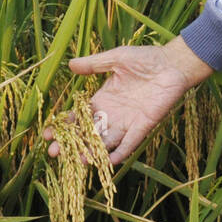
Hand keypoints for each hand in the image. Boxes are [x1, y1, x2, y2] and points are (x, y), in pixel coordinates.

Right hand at [44, 36, 214, 163]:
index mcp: (103, 98)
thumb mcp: (116, 58)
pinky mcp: (144, 125)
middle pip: (87, 133)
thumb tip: (70, 64)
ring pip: (105, 141)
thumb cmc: (147, 59)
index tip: (47, 133)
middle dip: (71, 143)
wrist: (174, 64)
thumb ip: (95, 64)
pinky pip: (130, 143)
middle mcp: (112, 113)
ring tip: (78, 160)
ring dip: (92, 151)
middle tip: (54, 152)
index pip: (78, 116)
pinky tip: (109, 162)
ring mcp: (127, 121)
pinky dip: (120, 152)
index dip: (63, 125)